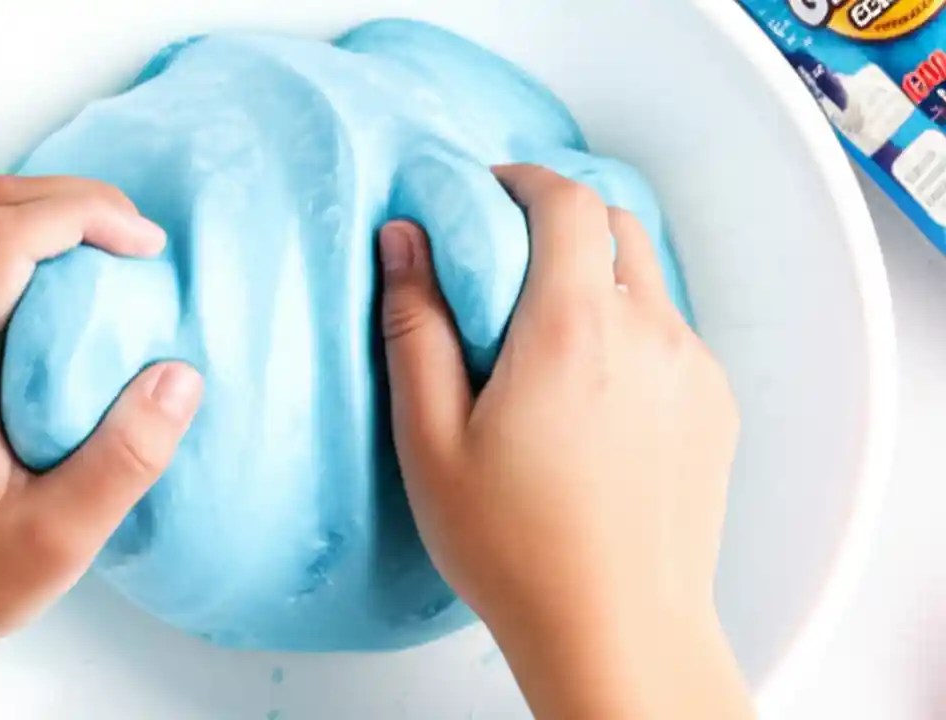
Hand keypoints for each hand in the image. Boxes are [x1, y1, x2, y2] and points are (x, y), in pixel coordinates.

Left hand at [0, 176, 204, 648]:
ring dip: (53, 219)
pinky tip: (76, 292)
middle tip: (142, 244)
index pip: (6, 234)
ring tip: (118, 257)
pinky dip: (31, 248)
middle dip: (77, 202)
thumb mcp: (60, 538)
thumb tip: (181, 378)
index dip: (86, 215)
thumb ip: (125, 458)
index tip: (147, 248)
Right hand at [379, 164, 748, 717]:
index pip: (566, 201)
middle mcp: (647, 333)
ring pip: (646, 277)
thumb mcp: (431, 440)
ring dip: (596, 273)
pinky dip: (629, 325)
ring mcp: (690, 368)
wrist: (618, 629)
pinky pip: (670, 330)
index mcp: (572, 330)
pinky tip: (589, 389)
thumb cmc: (516, 547)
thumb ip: (415, 327)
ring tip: (544, 331)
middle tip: (507, 256)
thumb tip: (403, 241)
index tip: (488, 190)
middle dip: (560, 218)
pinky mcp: (713, 405)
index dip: (525, 178)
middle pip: (614, 224)